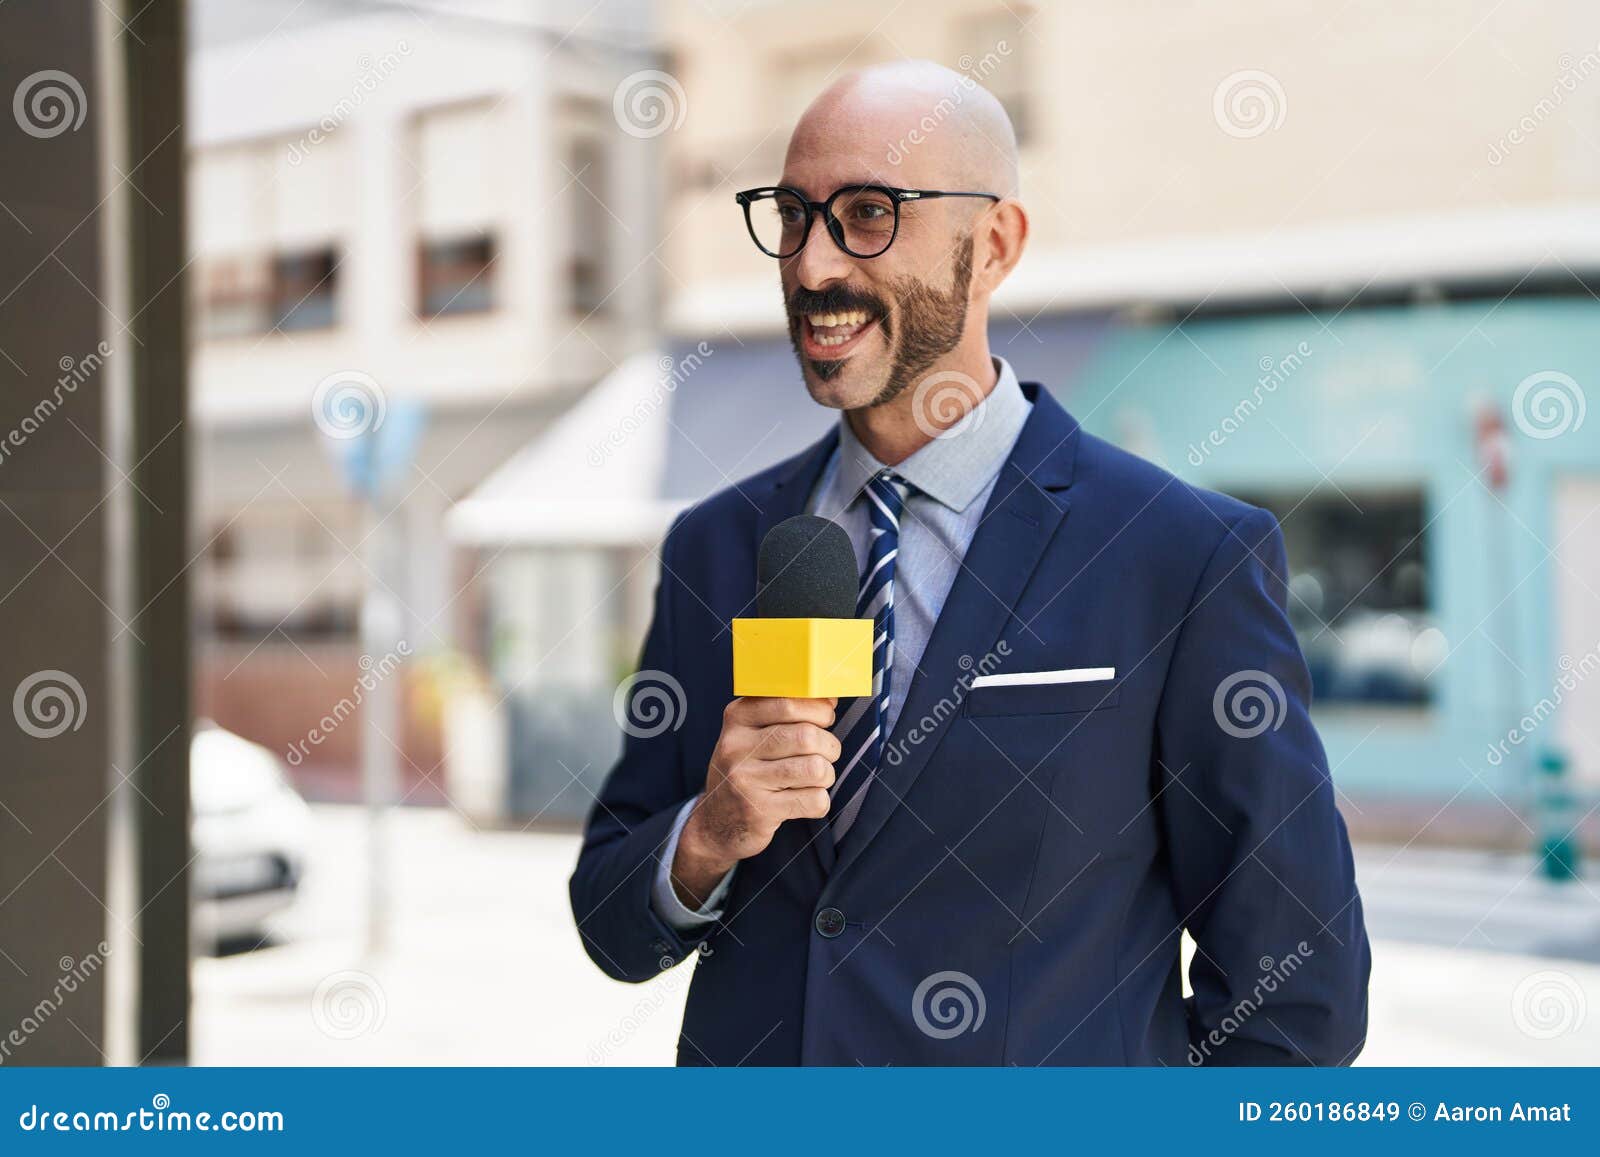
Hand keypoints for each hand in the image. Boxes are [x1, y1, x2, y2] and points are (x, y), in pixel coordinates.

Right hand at [670, 696, 839, 908]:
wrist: (715, 823)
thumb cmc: (745, 770)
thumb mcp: (750, 734)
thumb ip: (784, 713)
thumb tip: (829, 698)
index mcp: (737, 719)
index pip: (788, 703)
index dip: (818, 709)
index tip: (826, 717)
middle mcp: (737, 747)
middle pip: (806, 736)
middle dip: (829, 745)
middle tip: (825, 752)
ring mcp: (746, 781)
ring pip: (815, 768)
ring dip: (826, 774)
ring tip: (815, 777)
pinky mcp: (760, 812)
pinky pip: (814, 800)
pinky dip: (820, 801)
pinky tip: (804, 799)